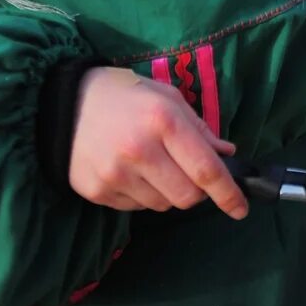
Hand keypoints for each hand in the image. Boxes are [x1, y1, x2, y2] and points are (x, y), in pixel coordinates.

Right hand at [69, 67, 247, 218]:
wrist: (65, 104)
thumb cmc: (126, 96)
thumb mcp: (167, 99)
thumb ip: (199, 128)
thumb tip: (227, 155)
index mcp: (163, 121)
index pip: (206, 170)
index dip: (228, 194)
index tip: (241, 209)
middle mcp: (139, 150)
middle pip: (187, 197)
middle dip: (196, 191)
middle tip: (187, 174)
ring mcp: (115, 174)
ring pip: (162, 205)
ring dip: (167, 192)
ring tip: (151, 166)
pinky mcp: (96, 191)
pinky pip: (135, 208)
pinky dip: (142, 195)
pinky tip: (129, 171)